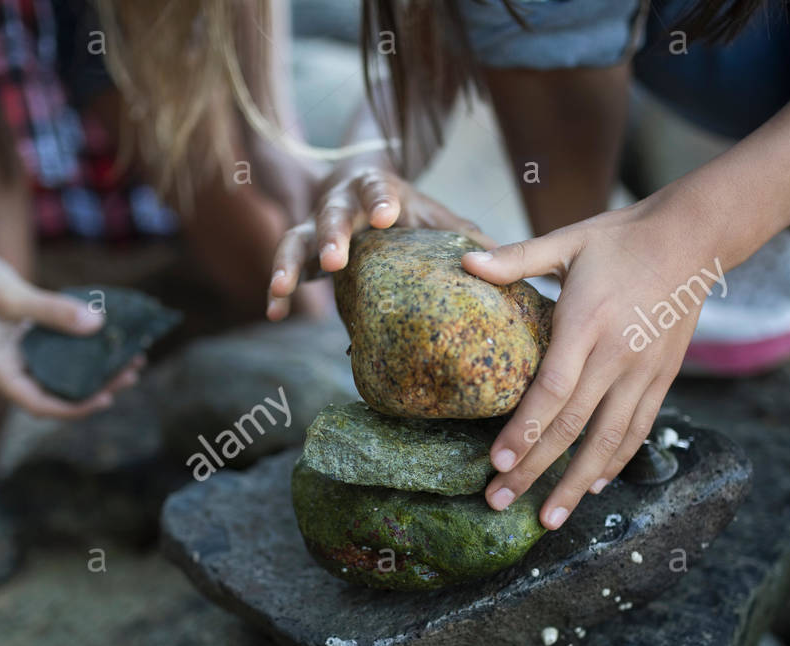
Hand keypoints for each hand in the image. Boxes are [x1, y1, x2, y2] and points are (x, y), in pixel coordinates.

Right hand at [0, 249, 143, 418]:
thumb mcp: (12, 297)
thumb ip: (53, 311)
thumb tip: (97, 324)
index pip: (39, 404)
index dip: (74, 407)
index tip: (107, 397)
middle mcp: (10, 372)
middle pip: (58, 392)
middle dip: (96, 387)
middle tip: (131, 373)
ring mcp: (20, 358)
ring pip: (63, 374)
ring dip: (96, 370)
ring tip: (131, 360)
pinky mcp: (29, 343)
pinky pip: (62, 354)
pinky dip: (85, 350)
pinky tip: (110, 340)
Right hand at [266, 165, 494, 319]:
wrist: (365, 192)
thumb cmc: (408, 213)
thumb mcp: (436, 219)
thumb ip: (466, 238)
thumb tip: (514, 267)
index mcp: (379, 190)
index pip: (377, 189)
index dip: (377, 200)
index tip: (384, 215)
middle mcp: (341, 202)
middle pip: (331, 213)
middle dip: (331, 235)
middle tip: (335, 260)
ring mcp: (315, 224)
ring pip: (295, 236)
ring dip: (289, 263)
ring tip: (282, 289)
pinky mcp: (302, 248)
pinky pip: (286, 265)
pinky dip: (279, 288)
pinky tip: (275, 312)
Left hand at [463, 194, 720, 528]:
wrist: (693, 238)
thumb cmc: (621, 239)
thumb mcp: (568, 240)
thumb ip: (517, 258)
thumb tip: (465, 263)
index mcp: (588, 322)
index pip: (552, 389)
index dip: (525, 430)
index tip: (496, 462)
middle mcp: (619, 355)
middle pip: (574, 426)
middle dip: (535, 470)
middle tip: (499, 502)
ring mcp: (645, 372)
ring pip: (608, 440)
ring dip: (576, 484)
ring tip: (548, 519)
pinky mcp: (663, 379)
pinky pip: (636, 430)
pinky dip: (614, 463)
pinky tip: (591, 488)